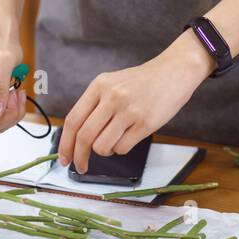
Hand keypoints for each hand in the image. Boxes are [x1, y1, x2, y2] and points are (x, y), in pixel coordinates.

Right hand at [0, 34, 27, 135]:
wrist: (4, 40)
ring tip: (15, 92)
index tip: (1, 109)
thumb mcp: (3, 64)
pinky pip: (2, 117)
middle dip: (4, 115)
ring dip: (11, 112)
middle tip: (13, 95)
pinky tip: (17, 94)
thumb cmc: (0, 47)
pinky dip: (14, 109)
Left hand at [58, 30, 213, 173]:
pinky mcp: (146, 123)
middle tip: (81, 166)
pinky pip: (123, 148)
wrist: (174, 71)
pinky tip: (129, 136)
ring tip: (115, 140)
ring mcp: (129, 110)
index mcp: (99, 86)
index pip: (74, 120)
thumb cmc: (141, 82)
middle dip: (79, 157)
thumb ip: (94, 105)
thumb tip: (75, 136)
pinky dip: (121, 149)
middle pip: (85, 137)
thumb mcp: (112, 83)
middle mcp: (112, 97)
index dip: (65, 143)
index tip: (64, 158)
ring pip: (103, 147)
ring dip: (105, 151)